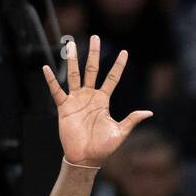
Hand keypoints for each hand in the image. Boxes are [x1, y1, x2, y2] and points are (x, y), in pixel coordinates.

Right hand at [43, 35, 153, 167]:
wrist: (86, 158)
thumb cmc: (103, 147)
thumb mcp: (121, 131)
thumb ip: (132, 119)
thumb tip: (149, 112)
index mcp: (103, 100)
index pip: (112, 78)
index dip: (118, 65)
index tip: (124, 52)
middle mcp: (89, 96)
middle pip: (92, 70)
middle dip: (94, 54)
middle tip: (96, 37)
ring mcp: (76, 100)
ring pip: (74, 75)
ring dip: (72, 60)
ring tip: (70, 44)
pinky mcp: (64, 107)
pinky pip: (56, 91)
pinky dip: (51, 80)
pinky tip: (46, 68)